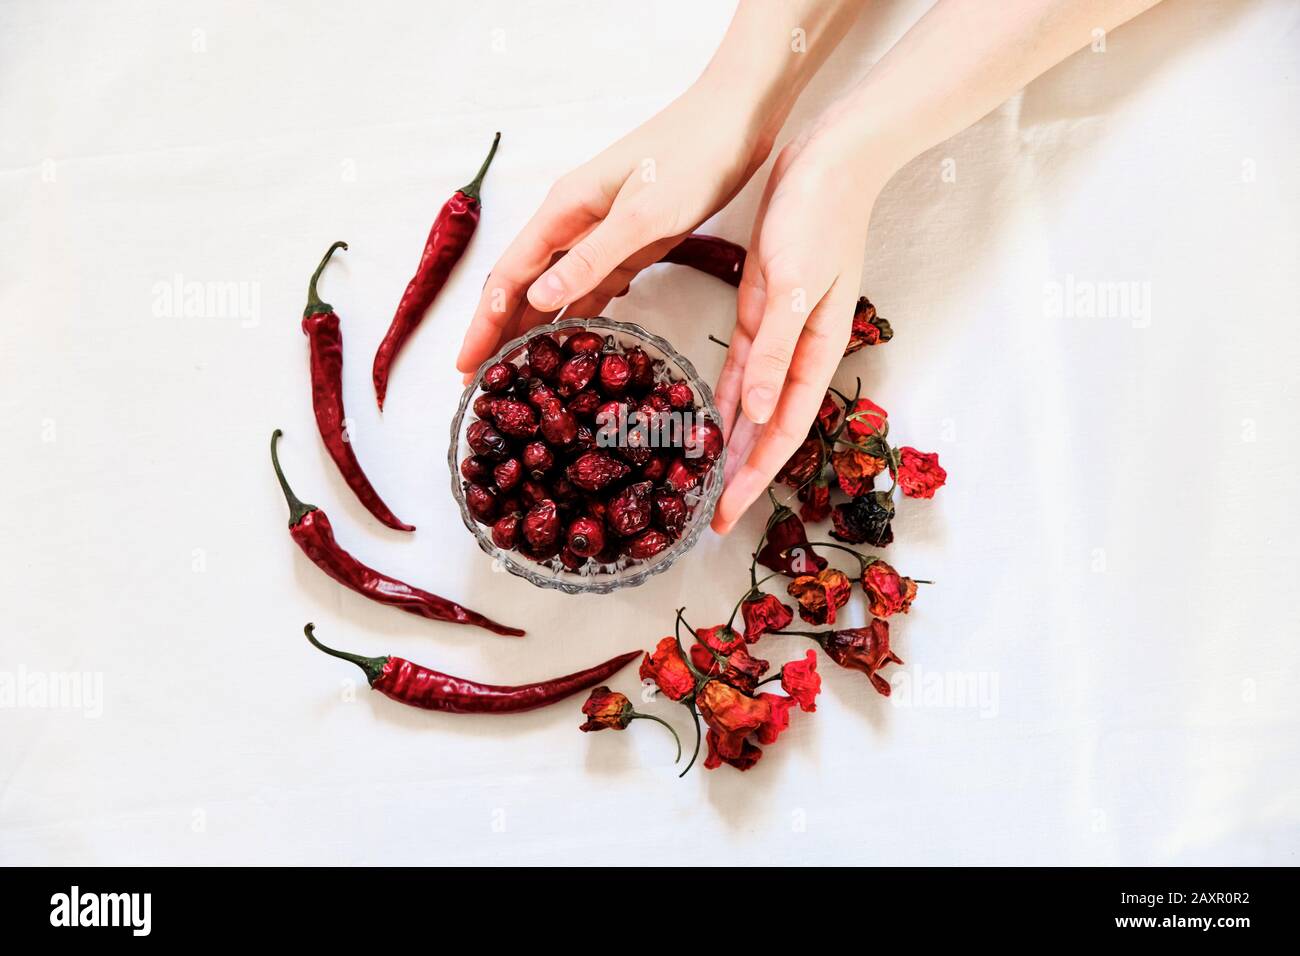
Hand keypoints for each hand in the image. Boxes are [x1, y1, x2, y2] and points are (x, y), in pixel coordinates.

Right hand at [455, 81, 777, 377]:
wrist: (737, 120)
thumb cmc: (692, 156)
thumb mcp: (643, 213)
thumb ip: (592, 257)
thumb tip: (535, 298)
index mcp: (564, 210)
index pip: (508, 277)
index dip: (484, 323)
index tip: (464, 366)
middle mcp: (573, 222)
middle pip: (522, 286)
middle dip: (498, 334)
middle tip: (480, 384)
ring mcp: (601, 233)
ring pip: (554, 291)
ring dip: (534, 330)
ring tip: (518, 374)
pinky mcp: (631, 243)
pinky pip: (593, 288)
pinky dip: (577, 316)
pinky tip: (573, 346)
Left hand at [712, 112, 884, 533]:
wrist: (829, 159)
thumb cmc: (821, 215)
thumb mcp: (796, 284)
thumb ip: (777, 349)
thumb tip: (759, 413)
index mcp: (817, 350)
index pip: (784, 431)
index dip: (756, 477)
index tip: (728, 516)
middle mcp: (799, 351)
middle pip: (768, 428)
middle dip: (741, 474)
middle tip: (710, 518)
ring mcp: (779, 330)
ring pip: (751, 402)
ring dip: (730, 441)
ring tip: (703, 481)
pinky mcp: (761, 306)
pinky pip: (739, 365)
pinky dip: (724, 395)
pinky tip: (705, 419)